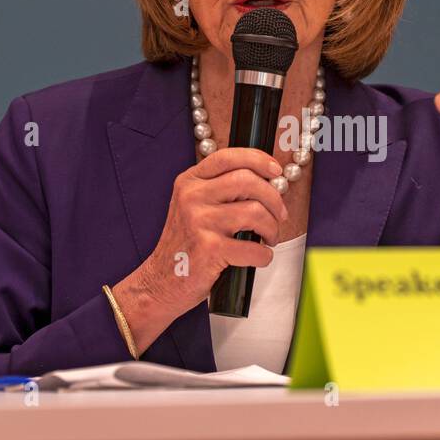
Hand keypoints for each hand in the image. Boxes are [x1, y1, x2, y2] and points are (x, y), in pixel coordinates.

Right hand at [113, 147, 288, 352]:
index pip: (228, 157)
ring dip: (272, 227)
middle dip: (273, 198)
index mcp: (189, 182)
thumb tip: (268, 183)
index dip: (258, 160)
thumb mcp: (193, 207)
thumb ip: (221, 191)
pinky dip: (264, 255)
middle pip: (247, 181)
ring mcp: (199, 222)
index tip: (275, 171)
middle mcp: (191, 197)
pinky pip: (254, 248)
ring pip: (255, 212)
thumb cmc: (186, 245)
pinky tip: (258, 257)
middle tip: (279, 215)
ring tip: (269, 238)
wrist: (160, 281)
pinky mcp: (209, 249)